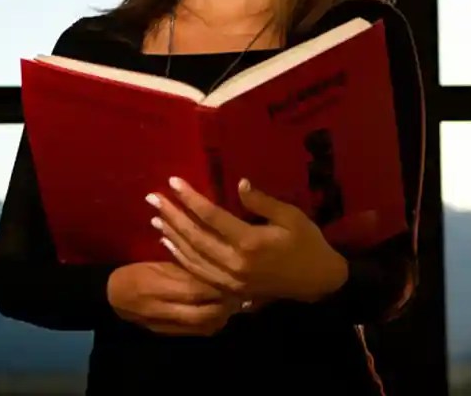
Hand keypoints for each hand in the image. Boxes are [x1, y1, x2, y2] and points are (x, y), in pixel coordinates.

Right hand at [106, 262, 243, 335]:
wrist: (112, 298)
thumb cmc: (137, 273)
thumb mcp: (159, 263)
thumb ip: (187, 266)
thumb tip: (218, 266)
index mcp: (158, 286)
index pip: (197, 289)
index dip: (220, 284)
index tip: (237, 274)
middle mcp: (163, 309)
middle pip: (206, 312)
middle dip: (227, 302)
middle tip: (242, 288)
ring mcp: (166, 325)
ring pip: (206, 325)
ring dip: (224, 314)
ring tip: (235, 299)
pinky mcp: (169, 333)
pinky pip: (199, 332)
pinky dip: (214, 322)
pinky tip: (221, 310)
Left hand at [147, 177, 348, 304]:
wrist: (317, 281)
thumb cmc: (307, 243)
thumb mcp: (291, 216)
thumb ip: (262, 202)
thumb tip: (239, 183)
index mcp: (250, 242)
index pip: (212, 216)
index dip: (191, 198)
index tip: (173, 182)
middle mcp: (235, 262)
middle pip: (195, 237)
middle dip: (172, 215)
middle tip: (153, 198)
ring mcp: (230, 279)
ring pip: (192, 256)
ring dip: (171, 236)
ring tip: (156, 217)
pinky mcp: (229, 289)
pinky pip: (198, 272)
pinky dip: (180, 257)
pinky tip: (168, 244)